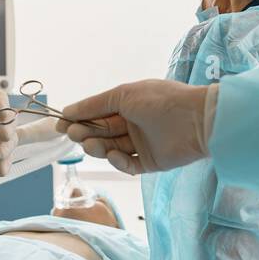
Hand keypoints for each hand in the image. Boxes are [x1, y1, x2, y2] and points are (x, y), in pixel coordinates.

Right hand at [56, 80, 209, 175]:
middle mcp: (134, 123)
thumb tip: (68, 111)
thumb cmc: (161, 101)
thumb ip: (94, 105)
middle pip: (101, 131)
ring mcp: (142, 143)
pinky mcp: (151, 162)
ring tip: (92, 144)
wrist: (198, 120)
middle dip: (86, 133)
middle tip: (74, 134)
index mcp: (128, 104)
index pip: (97, 113)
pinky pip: (128, 164)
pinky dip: (118, 161)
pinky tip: (115, 154)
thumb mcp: (123, 95)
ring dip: (98, 147)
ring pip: (111, 148)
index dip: (78, 119)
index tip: (61, 125)